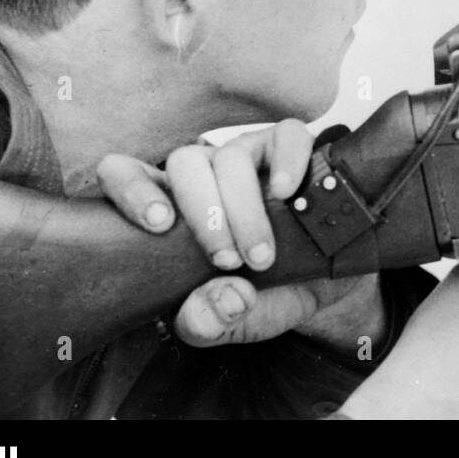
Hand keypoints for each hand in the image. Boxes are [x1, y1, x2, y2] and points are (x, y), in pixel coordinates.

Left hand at [97, 120, 384, 350]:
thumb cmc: (271, 291)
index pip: (126, 175)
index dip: (133, 191)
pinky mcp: (291, 146)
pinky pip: (286, 136)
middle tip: (227, 260)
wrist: (332, 278)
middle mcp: (205, 173)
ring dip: (246, 210)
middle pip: (184, 164)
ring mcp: (249, 154)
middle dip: (204, 215)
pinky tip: (289, 192)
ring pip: (230, 157)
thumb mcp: (238, 319)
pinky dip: (287, 162)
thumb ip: (212, 321)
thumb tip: (220, 302)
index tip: (158, 225)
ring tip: (264, 254)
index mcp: (173, 207)